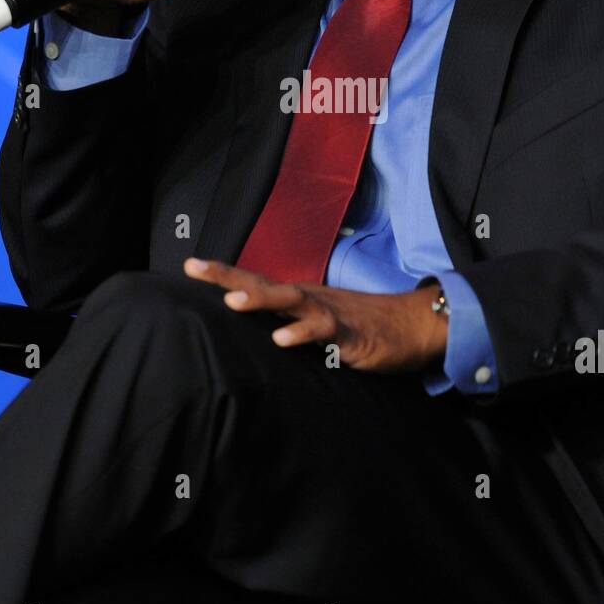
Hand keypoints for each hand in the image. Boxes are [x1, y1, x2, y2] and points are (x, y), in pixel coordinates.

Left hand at [183, 257, 447, 373]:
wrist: (414, 325)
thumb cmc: (364, 325)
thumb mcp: (318, 323)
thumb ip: (291, 323)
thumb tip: (259, 330)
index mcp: (299, 297)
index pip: (255, 281)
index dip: (223, 273)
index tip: (190, 265)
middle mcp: (309, 298)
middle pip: (263, 283)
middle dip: (228, 277)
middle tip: (195, 268)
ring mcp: (329, 313)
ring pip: (290, 301)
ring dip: (260, 299)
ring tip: (232, 301)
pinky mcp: (350, 334)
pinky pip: (323, 332)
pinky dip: (302, 334)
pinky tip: (282, 339)